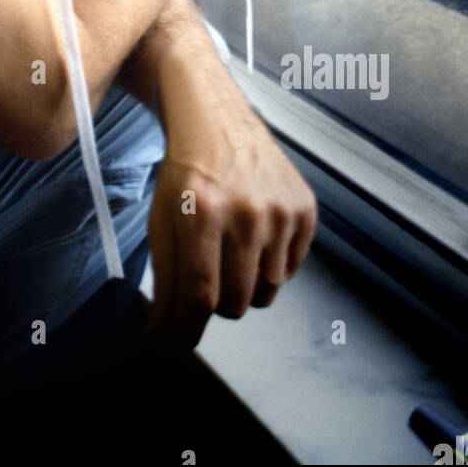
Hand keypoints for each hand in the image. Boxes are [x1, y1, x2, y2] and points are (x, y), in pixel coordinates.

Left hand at [143, 60, 317, 353]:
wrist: (217, 120)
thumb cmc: (184, 175)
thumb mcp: (162, 221)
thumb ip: (164, 281)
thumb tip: (164, 340)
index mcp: (203, 212)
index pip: (198, 295)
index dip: (184, 331)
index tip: (172, 347)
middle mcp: (248, 211)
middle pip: (235, 304)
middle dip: (214, 303)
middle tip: (203, 276)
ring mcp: (282, 210)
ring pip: (265, 293)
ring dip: (244, 284)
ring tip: (228, 246)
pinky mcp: (305, 209)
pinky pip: (290, 271)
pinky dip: (270, 265)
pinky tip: (253, 232)